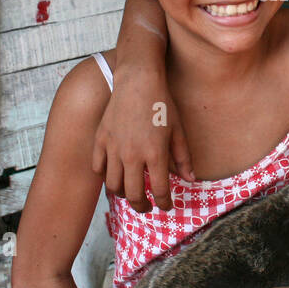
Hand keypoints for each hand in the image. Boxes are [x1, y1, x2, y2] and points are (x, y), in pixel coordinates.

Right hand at [92, 64, 193, 211]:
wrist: (138, 80)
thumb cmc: (162, 104)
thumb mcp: (178, 130)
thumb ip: (183, 158)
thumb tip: (190, 179)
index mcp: (155, 154)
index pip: (160, 191)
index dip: (165, 203)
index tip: (167, 206)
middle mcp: (132, 155)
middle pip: (134, 194)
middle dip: (142, 206)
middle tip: (147, 207)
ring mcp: (113, 148)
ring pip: (113, 185)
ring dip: (123, 194)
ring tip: (131, 193)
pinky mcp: (100, 139)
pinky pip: (98, 168)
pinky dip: (105, 176)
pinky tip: (114, 175)